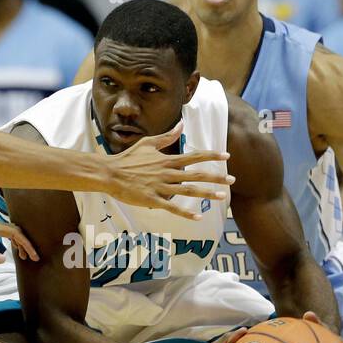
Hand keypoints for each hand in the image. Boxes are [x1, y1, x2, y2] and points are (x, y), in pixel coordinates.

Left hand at [0, 217, 38, 265]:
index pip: (14, 233)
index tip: (34, 256)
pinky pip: (3, 232)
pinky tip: (14, 251)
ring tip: (25, 257)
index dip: (26, 244)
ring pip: (10, 231)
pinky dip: (12, 241)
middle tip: (33, 258)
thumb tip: (3, 259)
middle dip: (26, 243)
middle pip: (15, 230)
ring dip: (19, 242)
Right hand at [105, 126, 231, 218]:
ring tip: (222, 197)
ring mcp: (160, 187)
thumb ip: (166, 137)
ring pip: (188, 191)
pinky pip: (172, 208)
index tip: (227, 156)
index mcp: (167, 160)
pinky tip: (198, 217)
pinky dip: (186, 213)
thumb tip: (181, 125)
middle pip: (197, 175)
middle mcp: (167, 173)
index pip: (194, 156)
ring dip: (207, 194)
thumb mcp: (147, 143)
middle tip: (233, 180)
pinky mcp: (152, 200)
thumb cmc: (128, 158)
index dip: (211, 156)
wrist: (110, 173)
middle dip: (216, 177)